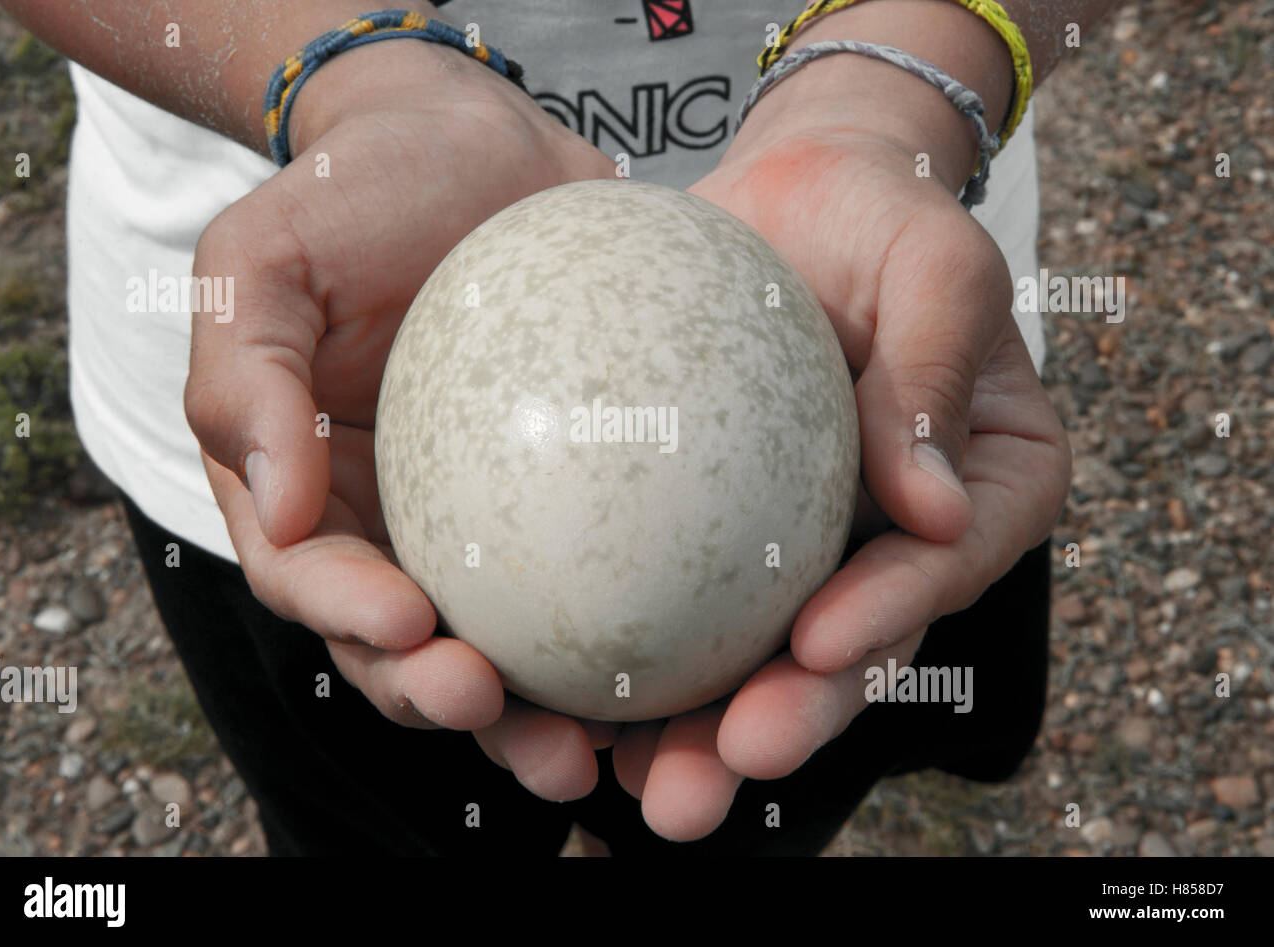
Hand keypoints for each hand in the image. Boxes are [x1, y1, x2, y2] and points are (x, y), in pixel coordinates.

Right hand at [186, 40, 619, 799]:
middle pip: (409, 647)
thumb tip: (277, 508)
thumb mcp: (261, 260)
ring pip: (509, 638)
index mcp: (307, 491)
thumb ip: (244, 376)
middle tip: (506, 716)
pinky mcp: (572, 496)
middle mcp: (394, 525)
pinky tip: (682, 663)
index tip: (416, 631)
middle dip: (449, 701)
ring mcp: (485, 518)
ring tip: (593, 749)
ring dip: (542, 710)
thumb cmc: (350, 195)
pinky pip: (601, 568)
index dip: (354, 625)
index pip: (315, 581)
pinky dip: (629, 626)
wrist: (467, 140)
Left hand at [610, 72, 1071, 840]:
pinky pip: (672, 603)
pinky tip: (572, 704)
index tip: (819, 644)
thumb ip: (937, 369)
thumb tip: (939, 514)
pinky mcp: (714, 538)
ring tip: (644, 782)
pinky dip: (632, 656)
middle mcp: (893, 545)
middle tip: (722, 770)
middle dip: (787, 721)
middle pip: (847, 652)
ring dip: (701, 731)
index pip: (943, 573)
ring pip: (757, 659)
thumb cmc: (880, 218)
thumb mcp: (936, 263)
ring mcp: (802, 550)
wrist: (790, 203)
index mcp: (980, 497)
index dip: (886, 620)